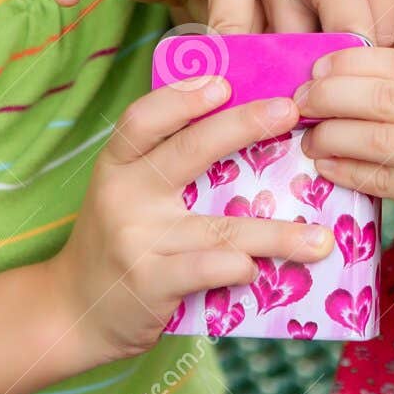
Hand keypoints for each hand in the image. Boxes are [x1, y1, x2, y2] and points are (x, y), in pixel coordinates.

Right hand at [48, 77, 334, 364]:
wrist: (72, 312)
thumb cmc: (118, 242)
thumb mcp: (127, 194)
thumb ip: (167, 164)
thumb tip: (245, 125)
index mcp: (117, 166)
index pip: (143, 119)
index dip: (182, 96)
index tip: (225, 81)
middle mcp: (124, 196)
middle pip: (187, 151)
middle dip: (242, 125)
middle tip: (289, 111)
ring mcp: (138, 240)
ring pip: (219, 226)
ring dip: (277, 233)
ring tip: (322, 238)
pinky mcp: (150, 282)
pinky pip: (208, 268)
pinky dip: (242, 267)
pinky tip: (262, 270)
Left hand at [295, 47, 393, 276]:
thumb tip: (340, 78)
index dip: (348, 64)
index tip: (314, 71)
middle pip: (381, 97)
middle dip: (329, 98)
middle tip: (299, 103)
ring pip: (377, 139)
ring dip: (331, 137)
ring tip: (309, 138)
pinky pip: (383, 179)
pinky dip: (347, 171)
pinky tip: (327, 167)